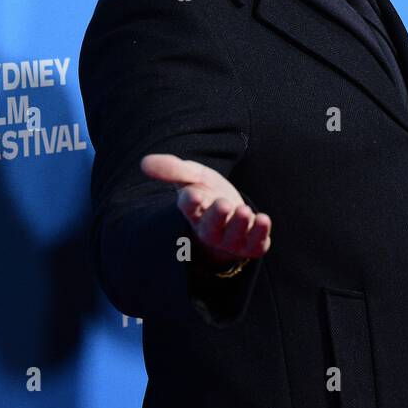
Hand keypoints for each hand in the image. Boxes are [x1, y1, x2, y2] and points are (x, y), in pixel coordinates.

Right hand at [140, 154, 271, 265]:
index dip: (190, 202)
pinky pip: (256, 243)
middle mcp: (211, 228)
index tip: (192, 195)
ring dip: (239, 224)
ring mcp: (231, 239)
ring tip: (243, 210)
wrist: (231, 213)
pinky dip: (261, 233)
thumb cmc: (208, 192)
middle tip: (223, 204)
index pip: (189, 208)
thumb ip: (172, 169)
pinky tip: (264, 218)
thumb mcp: (192, 175)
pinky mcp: (252, 244)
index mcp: (194, 211)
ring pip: (234, 236)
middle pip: (211, 226)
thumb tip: (144, 163)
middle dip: (216, 216)